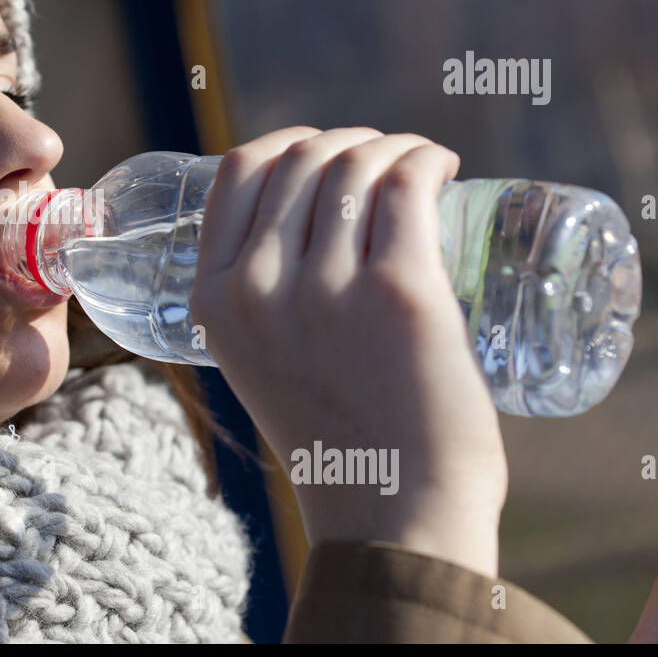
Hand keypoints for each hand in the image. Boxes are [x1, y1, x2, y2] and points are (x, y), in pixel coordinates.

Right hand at [189, 127, 507, 577]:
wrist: (390, 514)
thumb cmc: (338, 440)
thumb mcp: (260, 360)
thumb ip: (264, 298)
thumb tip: (309, 220)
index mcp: (215, 301)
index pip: (237, 173)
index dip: (287, 143)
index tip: (325, 150)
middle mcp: (258, 287)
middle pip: (303, 160)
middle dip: (350, 142)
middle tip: (388, 162)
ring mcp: (326, 289)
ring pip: (357, 167)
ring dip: (394, 146)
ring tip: (422, 163)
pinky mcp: (397, 292)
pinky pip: (406, 187)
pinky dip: (427, 159)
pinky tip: (442, 165)